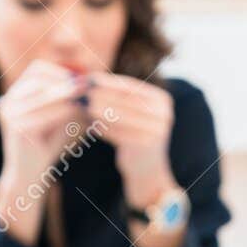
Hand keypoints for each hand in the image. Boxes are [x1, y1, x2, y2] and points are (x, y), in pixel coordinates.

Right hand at [0, 59, 88, 190]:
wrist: (29, 174)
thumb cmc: (46, 143)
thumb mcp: (56, 116)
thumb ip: (66, 98)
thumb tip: (87, 79)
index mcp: (14, 95)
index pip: (36, 69)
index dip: (59, 71)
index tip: (80, 78)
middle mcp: (8, 101)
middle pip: (39, 77)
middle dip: (65, 80)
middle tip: (87, 85)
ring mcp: (10, 114)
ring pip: (45, 94)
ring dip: (68, 94)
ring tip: (87, 97)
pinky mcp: (18, 128)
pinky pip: (48, 113)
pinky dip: (66, 110)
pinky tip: (80, 112)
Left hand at [85, 73, 176, 212]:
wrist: (148, 169)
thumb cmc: (135, 135)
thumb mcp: (133, 113)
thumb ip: (117, 97)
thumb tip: (89, 79)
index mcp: (162, 100)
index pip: (132, 86)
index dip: (109, 81)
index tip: (89, 78)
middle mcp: (164, 113)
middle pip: (126, 100)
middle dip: (103, 95)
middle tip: (83, 93)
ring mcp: (158, 130)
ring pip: (122, 117)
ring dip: (101, 111)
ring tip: (85, 107)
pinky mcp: (147, 146)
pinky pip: (120, 134)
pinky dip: (105, 129)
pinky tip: (93, 127)